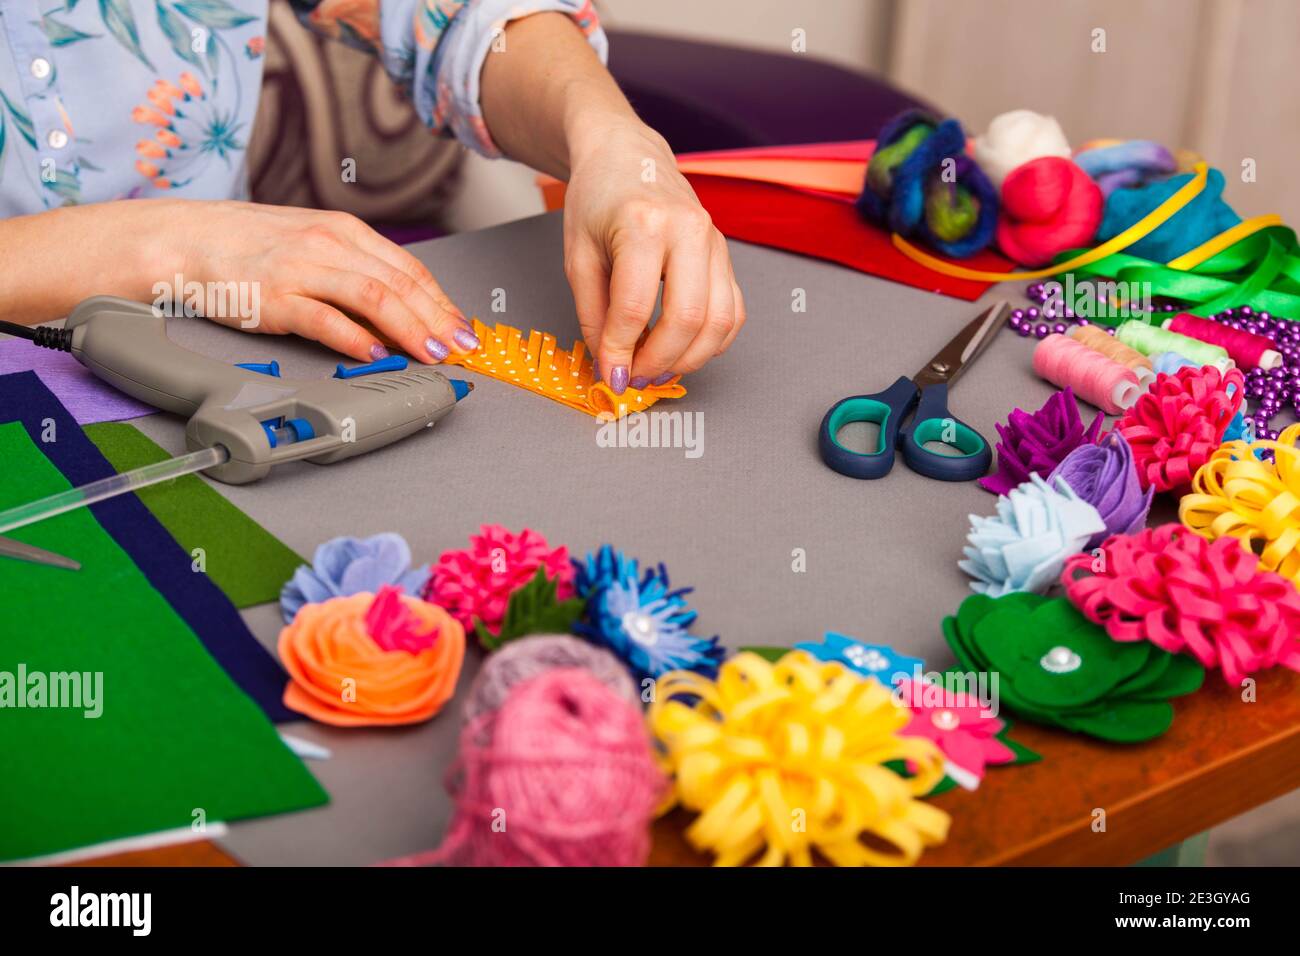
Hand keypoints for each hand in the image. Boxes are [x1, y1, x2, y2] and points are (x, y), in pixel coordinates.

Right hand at [171, 199, 477, 362]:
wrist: (185, 240)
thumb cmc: (248, 246)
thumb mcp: (312, 245)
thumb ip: (354, 272)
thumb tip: (398, 312)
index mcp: (343, 230)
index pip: (408, 268)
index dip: (442, 301)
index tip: (463, 328)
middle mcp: (328, 243)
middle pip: (399, 283)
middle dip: (438, 319)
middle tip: (461, 347)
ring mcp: (301, 268)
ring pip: (373, 297)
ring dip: (410, 329)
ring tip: (432, 353)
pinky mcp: (274, 296)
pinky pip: (324, 318)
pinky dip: (355, 338)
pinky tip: (375, 354)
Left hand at [562, 123, 744, 392]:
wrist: (626, 156)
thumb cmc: (598, 199)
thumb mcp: (578, 256)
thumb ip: (593, 314)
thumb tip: (610, 364)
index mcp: (643, 224)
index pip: (635, 307)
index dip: (621, 352)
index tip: (610, 376)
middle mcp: (688, 230)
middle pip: (688, 318)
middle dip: (660, 362)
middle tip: (635, 377)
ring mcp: (715, 241)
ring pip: (721, 321)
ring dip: (690, 358)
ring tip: (658, 369)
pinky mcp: (726, 255)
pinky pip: (735, 312)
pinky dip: (713, 342)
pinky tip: (684, 349)